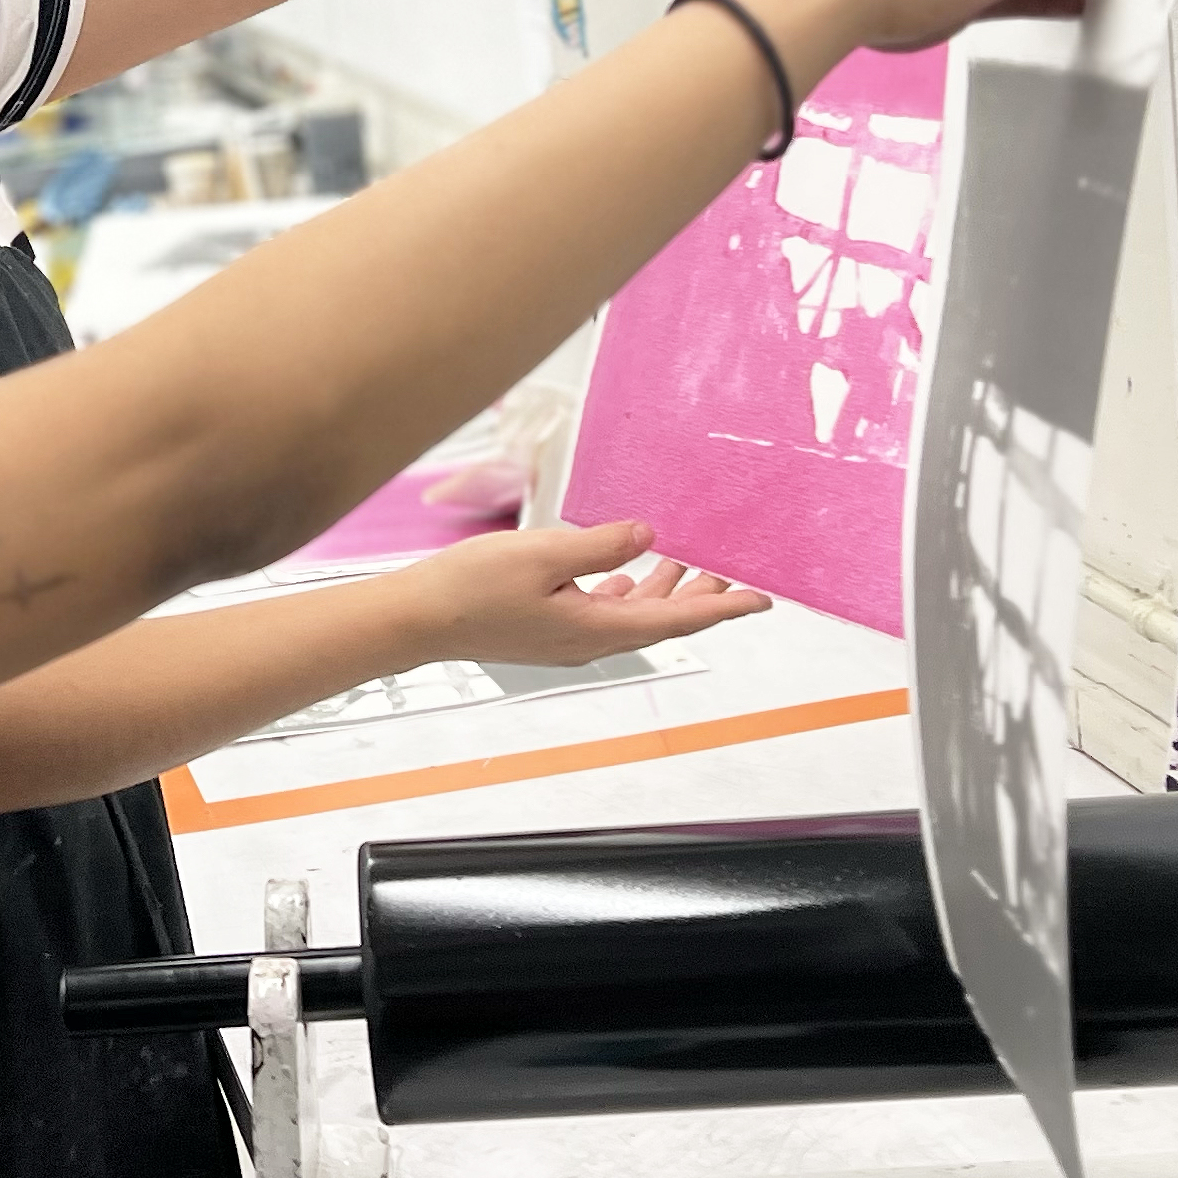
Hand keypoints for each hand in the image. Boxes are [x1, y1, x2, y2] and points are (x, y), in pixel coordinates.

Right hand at [393, 521, 768, 669]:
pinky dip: (626, 594)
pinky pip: (603, 615)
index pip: (677, 619)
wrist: (417, 620)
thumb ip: (601, 545)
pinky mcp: (546, 632)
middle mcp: (589, 642)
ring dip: (661, 592)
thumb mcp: (542, 554)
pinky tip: (624, 575)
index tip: (760, 599)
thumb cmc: (470, 588)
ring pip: (632, 617)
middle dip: (697, 597)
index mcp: (597, 628)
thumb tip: (648, 536)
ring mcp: (566, 640)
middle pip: (660, 621)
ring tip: (684, 565)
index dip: (722, 607)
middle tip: (729, 574)